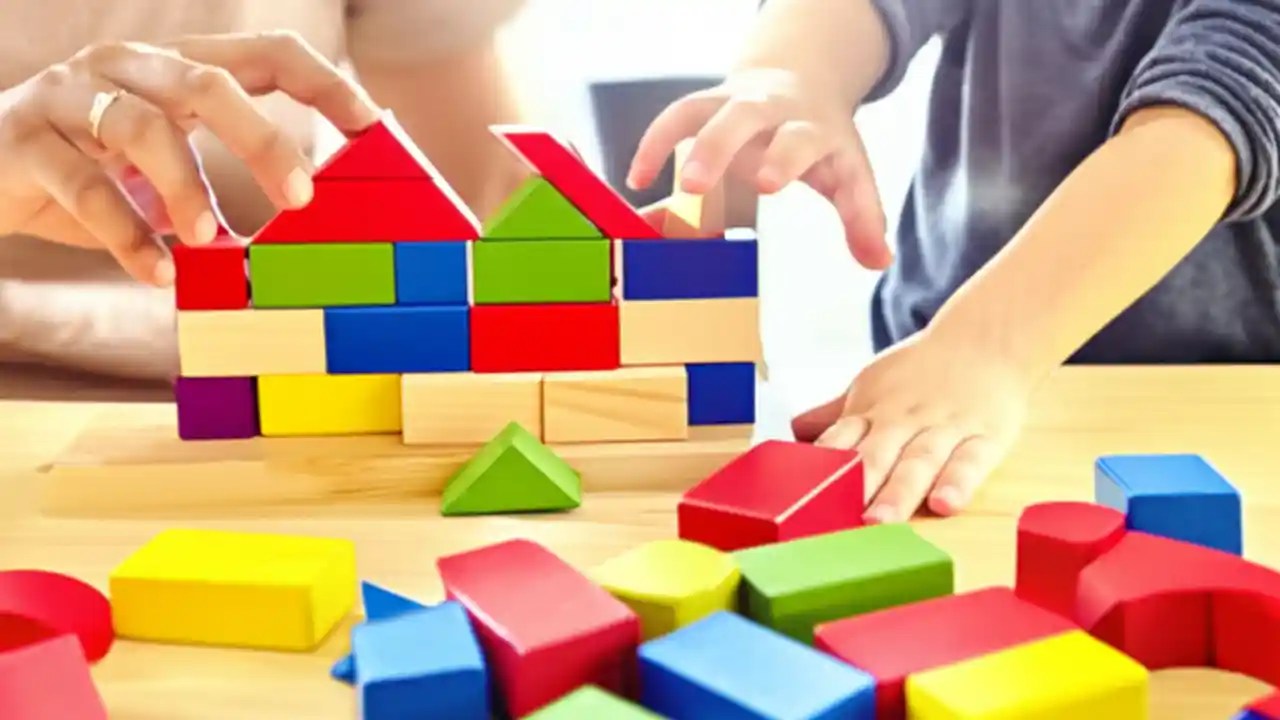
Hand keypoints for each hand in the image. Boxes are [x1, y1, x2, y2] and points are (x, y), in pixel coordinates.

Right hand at [0, 32, 380, 284]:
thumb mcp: (162, 168)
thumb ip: (219, 176)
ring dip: (187, 191)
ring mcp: (68, 98)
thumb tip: (308, 215)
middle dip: (263, 141)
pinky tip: (159, 271)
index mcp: (172, 68)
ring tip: (214, 240)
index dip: (321, 82)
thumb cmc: (90, 174)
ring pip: (142, 128)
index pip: (262, 53)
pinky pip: (84, 188)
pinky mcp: (23, 142)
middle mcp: (124, 68)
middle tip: (302, 198)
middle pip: (208, 85)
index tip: (371, 123)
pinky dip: (127, 236)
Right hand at [626, 68, 891, 268]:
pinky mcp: (706, 104)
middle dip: (718, 146)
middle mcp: (771, 110)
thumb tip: (879, 262)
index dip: (785, 158)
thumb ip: (862, 218)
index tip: (765, 183)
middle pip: (744, 116)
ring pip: (701, 110)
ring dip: (677, 142)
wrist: (801, 80)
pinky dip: (653, 144)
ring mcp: (734, 103)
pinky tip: (637, 181)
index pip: (802, 139)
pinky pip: (675, 117)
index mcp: (812, 128)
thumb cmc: (822, 142)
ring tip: (651, 183)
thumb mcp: (849, 174)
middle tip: (696, 184)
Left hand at [792, 330, 1033, 521]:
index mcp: (872, 410)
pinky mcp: (985, 437)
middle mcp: (904, 420)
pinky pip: (970, 462)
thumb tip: (793, 432)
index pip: (839, 439)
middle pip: (876, 456)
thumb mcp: (874, 383)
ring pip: (919, 462)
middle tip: (834, 518)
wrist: (985, 337)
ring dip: (898, 492)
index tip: (800, 498)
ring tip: (881, 521)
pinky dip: (958, 483)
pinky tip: (945, 504)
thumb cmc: (923, 370)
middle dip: (855, 488)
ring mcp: (944, 428)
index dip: (820, 469)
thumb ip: (836, 414)